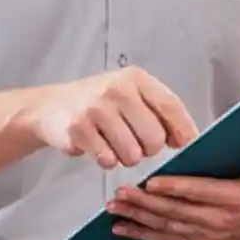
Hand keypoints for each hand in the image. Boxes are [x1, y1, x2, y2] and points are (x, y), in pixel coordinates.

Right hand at [28, 66, 199, 168]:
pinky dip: (105, 160)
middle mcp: (117, 89)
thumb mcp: (130, 94)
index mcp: (135, 78)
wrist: (50, 106)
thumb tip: (188, 139)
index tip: (187, 145)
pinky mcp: (78, 129)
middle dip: (147, 149)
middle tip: (133, 143)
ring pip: (132, 155)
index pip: (170, 105)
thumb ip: (158, 111)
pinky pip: (108, 160)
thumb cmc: (99, 103)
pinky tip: (95, 145)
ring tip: (112, 143)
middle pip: (154, 138)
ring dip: (125, 157)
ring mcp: (96, 108)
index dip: (182, 129)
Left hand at [106, 138, 239, 239]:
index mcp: (235, 199)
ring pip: (167, 227)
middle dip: (145, 203)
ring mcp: (207, 234)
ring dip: (139, 219)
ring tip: (116, 210)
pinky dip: (145, 236)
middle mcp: (218, 220)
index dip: (175, 188)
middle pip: (176, 211)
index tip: (153, 182)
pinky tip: (125, 229)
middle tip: (122, 194)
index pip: (200, 192)